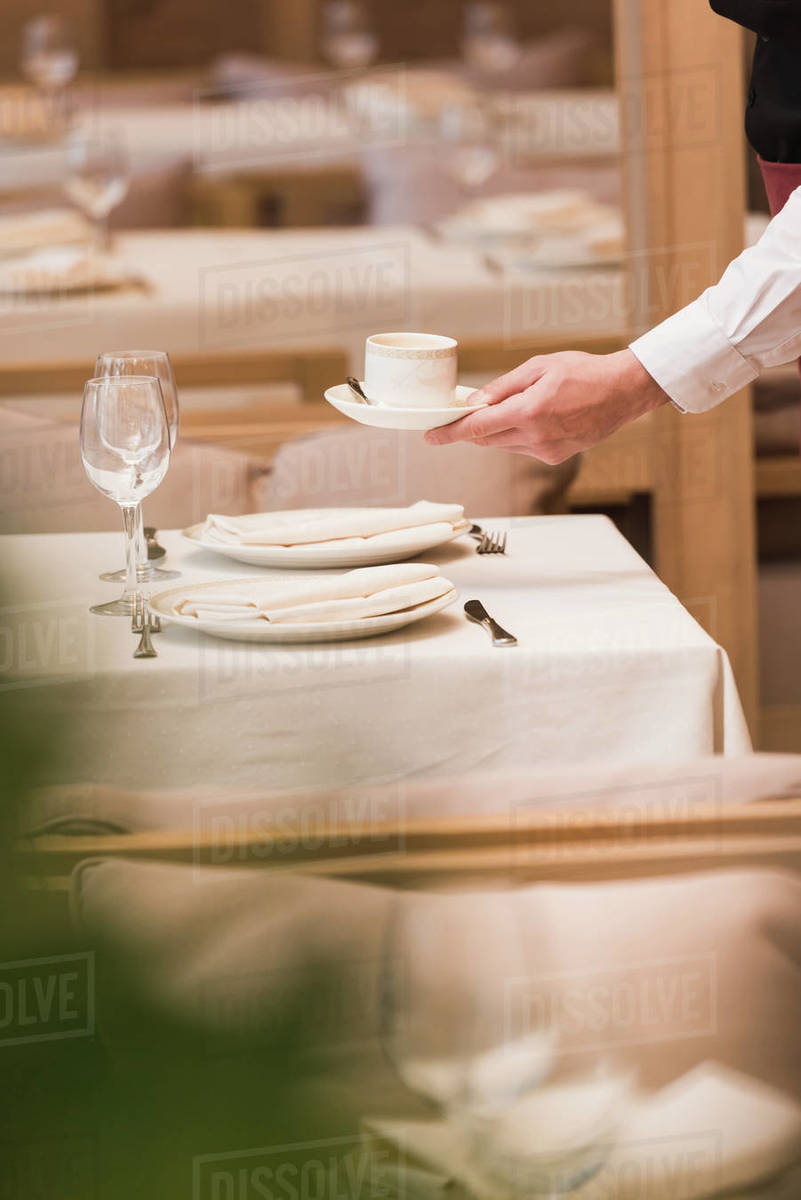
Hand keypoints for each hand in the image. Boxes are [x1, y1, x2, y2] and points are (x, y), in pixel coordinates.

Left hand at [424, 349, 668, 463]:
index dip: (450, 433)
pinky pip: (523, 448)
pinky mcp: (555, 457)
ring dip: (497, 431)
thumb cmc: (584, 372)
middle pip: (487, 439)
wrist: (622, 392)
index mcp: (529, 412)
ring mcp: (546, 451)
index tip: (431, 437)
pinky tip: (535, 418)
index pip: (478, 428)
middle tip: (465, 414)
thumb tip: (475, 402)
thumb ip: (503, 387)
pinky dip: (517, 436)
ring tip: (515, 407)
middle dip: (473, 428)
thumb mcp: (539, 367)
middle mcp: (536, 437)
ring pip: (504, 445)